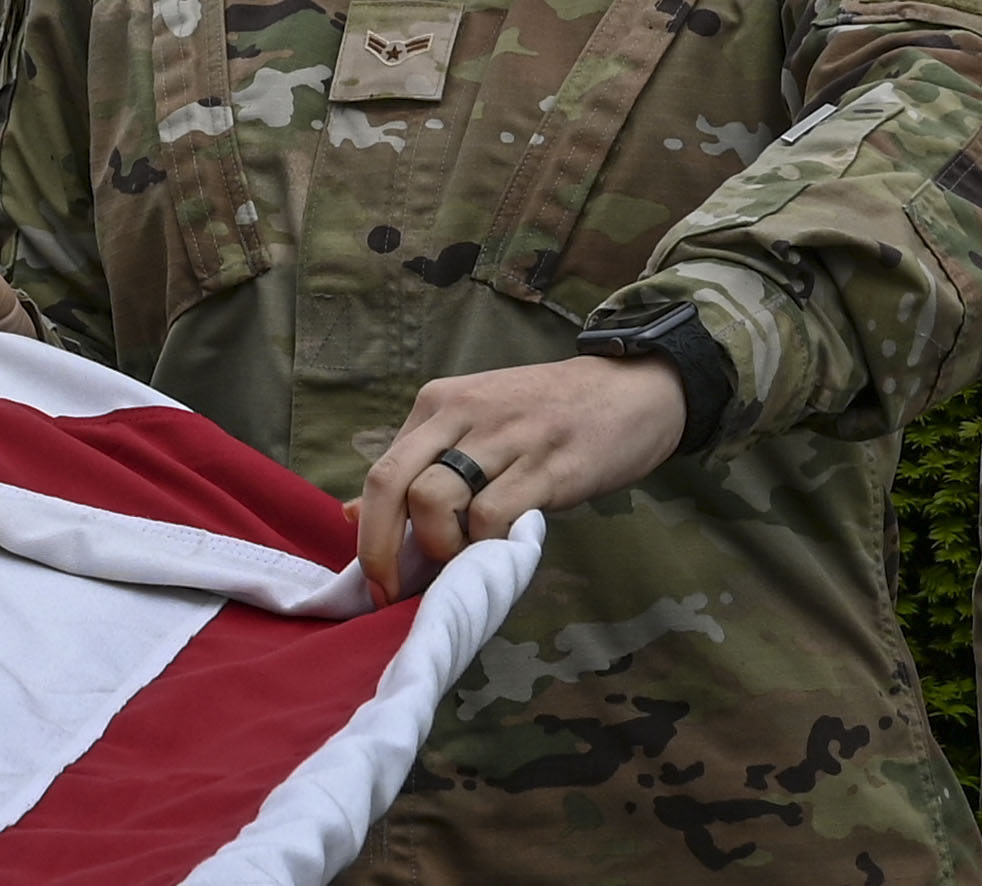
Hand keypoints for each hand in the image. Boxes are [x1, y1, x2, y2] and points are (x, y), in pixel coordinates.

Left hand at [354, 355, 685, 602]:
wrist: (630, 391)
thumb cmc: (546, 417)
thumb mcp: (474, 427)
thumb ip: (419, 466)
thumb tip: (351, 513)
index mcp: (438, 403)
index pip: (381, 471)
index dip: (369, 535)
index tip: (377, 580)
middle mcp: (463, 412)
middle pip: (393, 483)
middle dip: (383, 549)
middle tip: (397, 590)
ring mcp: (506, 437)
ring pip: (436, 500)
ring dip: (443, 547)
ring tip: (470, 554)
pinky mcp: (548, 466)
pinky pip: (493, 516)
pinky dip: (489, 546)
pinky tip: (507, 544)